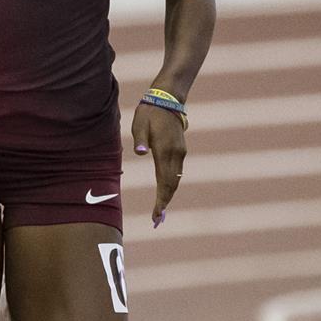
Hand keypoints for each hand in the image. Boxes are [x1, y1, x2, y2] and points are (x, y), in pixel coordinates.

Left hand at [131, 102, 187, 227]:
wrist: (168, 100)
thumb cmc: (150, 112)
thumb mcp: (140, 123)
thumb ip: (140, 138)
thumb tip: (139, 152)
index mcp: (165, 151)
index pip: (164, 181)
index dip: (161, 200)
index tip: (156, 214)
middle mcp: (176, 155)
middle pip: (172, 185)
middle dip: (164, 203)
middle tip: (157, 220)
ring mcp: (180, 153)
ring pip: (175, 180)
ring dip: (168, 196)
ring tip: (160, 211)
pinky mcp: (180, 151)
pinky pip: (176, 173)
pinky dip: (171, 186)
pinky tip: (165, 193)